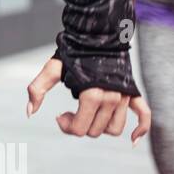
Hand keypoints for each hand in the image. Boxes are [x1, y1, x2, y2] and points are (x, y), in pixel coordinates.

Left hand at [25, 57, 150, 144]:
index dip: (65, 126)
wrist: (98, 33)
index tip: (59, 115)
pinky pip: (144, 116)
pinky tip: (132, 140)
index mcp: (91, 94)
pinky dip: (141, 130)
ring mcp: (124, 96)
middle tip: (70, 113)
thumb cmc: (74, 52)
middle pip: (95, 131)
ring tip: (88, 114)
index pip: (80, 129)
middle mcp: (111, 97)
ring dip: (99, 127)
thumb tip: (29, 113)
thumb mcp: (52, 69)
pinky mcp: (133, 92)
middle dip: (79, 126)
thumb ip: (37, 89)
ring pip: (115, 129)